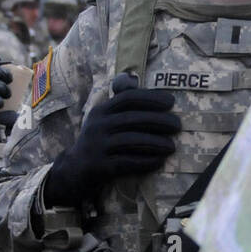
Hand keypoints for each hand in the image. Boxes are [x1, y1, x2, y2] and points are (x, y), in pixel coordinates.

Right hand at [43, 83, 179, 206]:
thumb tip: (134, 81)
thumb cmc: (98, 142)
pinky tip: (159, 162)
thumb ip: (119, 104)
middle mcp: (97, 125)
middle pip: (132, 118)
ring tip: (172, 146)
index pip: (128, 98)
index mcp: (101, 111)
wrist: (73, 170)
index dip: (151, 98)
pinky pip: (126, 162)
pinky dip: (145, 162)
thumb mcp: (104, 120)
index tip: (171, 102)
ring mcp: (96, 146)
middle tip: (178, 125)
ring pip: (130, 141)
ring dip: (154, 142)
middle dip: (158, 120)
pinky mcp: (98, 166)